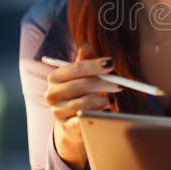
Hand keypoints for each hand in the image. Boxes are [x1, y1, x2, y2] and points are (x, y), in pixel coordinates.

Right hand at [45, 42, 120, 169]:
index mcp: (54, 77)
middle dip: (103, 84)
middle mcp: (52, 94)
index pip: (76, 68)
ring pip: (84, 104)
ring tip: (110, 99)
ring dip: (101, 100)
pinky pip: (84, 120)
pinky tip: (104, 110)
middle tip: (118, 84)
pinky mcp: (65, 127)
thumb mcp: (80, 75)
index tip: (111, 63)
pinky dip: (97, 114)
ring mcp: (57, 111)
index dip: (94, 65)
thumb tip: (86, 42)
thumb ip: (83, 60)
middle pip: (81, 85)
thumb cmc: (78, 92)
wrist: (71, 121)